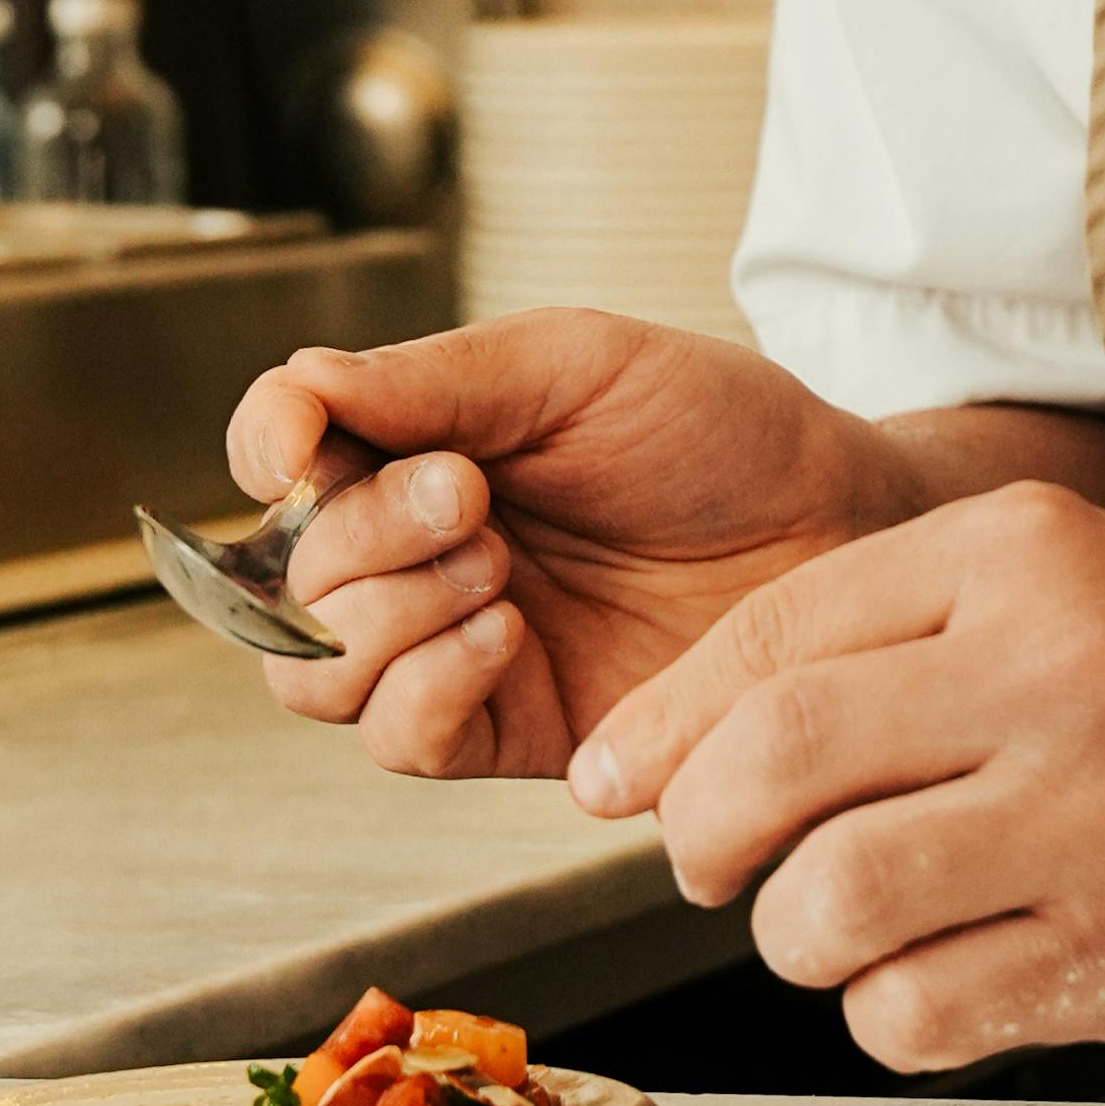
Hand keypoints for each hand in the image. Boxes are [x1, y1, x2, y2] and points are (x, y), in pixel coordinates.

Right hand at [224, 313, 921, 782]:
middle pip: (284, 574)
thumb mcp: (575, 365)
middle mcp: (419, 551)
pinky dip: (425, 687)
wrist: (839, 524)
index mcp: (421, 443)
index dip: (265, 448)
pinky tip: (504, 637)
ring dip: (382, 614)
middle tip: (470, 494)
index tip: (302, 441)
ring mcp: (454, 644)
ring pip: (313, 669)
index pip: (281, 453)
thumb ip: (432, 380)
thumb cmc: (721, 429)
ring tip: (497, 567)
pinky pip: (399, 740)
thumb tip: (294, 386)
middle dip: (359, 532)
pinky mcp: (506, 729)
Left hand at [566, 478, 1104, 1069]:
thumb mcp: (1045, 576)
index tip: (610, 782)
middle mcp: (1052, 675)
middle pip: (772, 768)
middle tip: (711, 860)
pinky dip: (890, 1011)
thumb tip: (649, 757)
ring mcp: (1092, 822)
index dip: (660, 727)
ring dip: (795, 935)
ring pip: (825, 912)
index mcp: (1018, 556)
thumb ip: (866, 632)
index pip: (772, 640)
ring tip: (846, 915)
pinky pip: (911, 1016)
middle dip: (698, 835)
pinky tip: (949, 966)